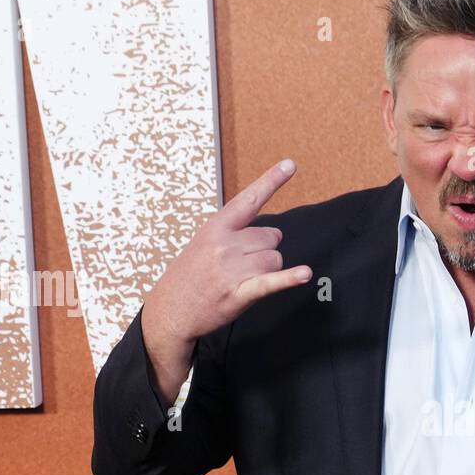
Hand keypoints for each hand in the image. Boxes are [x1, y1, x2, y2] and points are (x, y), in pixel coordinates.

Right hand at [141, 158, 311, 400]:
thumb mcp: (205, 243)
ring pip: (275, 259)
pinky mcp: (239, 293)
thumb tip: (273, 234)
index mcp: (216, 227)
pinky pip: (270, 281)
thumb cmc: (191, 275)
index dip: (271, 181)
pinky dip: (289, 279)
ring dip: (268, 270)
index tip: (291, 164)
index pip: (249, 199)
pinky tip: (304, 274)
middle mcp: (225, 244)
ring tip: (243, 279)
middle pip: (271, 238)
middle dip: (264, 250)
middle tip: (241, 265)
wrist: (170, 310)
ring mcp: (232, 268)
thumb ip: (235, 234)